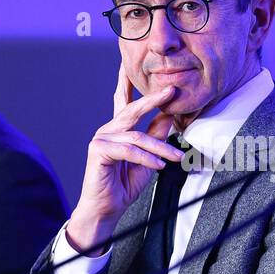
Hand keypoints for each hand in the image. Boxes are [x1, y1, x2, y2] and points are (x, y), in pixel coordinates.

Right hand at [66, 63, 184, 254]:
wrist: (106, 209)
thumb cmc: (123, 185)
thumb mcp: (148, 159)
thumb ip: (156, 137)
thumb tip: (169, 116)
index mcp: (119, 130)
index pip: (124, 100)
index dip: (128, 81)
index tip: (132, 63)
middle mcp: (108, 130)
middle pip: (132, 110)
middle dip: (153, 99)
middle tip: (172, 90)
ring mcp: (101, 138)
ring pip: (136, 136)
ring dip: (160, 147)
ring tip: (176, 158)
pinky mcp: (98, 151)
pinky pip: (128, 150)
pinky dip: (146, 158)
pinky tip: (158, 165)